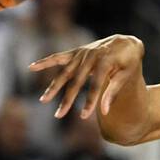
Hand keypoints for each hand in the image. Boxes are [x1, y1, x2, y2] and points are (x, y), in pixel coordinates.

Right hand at [29, 34, 143, 118]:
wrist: (124, 42)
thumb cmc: (127, 62)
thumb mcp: (126, 75)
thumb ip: (113, 92)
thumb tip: (104, 112)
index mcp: (105, 62)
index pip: (95, 86)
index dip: (90, 101)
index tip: (84, 117)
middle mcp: (90, 57)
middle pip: (76, 81)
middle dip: (67, 100)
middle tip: (58, 116)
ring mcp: (81, 54)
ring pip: (64, 72)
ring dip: (53, 87)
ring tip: (43, 100)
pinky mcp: (75, 52)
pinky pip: (58, 57)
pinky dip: (45, 62)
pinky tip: (32, 67)